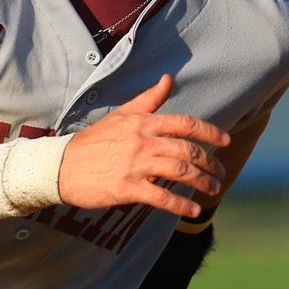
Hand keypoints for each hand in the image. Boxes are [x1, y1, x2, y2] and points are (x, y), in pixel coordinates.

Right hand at [58, 74, 230, 216]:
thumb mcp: (121, 114)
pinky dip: (181, 205)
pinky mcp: (127, 188)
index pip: (184, 123)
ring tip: (212, 189)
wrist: (62, 166)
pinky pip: (162, 197)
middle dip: (210, 163)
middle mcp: (142, 141)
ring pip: (180, 172)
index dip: (209, 132)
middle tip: (219, 172)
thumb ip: (148, 99)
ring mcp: (135, 165)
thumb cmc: (93, 141)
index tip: (225, 141)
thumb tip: (167, 79)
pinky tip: (193, 209)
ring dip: (202, 182)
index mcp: (143, 123)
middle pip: (187, 150)